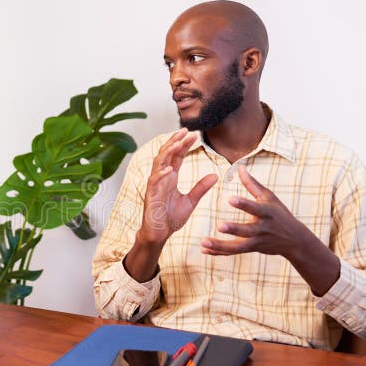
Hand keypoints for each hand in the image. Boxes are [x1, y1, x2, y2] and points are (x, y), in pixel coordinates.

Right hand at [139, 128, 217, 244]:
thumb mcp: (191, 201)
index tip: (194, 135)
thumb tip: (215, 175)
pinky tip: (169, 168)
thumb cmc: (170, 218)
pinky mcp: (150, 195)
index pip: (176, 156)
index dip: (184, 145)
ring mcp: (155, 186)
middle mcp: (161, 178)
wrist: (159, 234)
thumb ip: (201, 188)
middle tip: (186, 131)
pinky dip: (161, 174)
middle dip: (175, 141)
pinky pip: (154, 181)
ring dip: (167, 153)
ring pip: (158, 163)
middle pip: (166, 154)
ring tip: (178, 143)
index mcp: (170, 177)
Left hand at [200, 165, 309, 257]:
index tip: (230, 199)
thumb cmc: (279, 214)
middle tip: (220, 226)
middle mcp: (262, 228)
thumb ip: (252, 184)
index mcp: (266, 212)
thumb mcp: (269, 197)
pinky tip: (204, 250)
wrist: (294, 240)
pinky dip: (219, 252)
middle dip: (234, 229)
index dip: (243, 204)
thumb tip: (240, 167)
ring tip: (204, 242)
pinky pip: (233, 252)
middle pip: (247, 230)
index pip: (254, 208)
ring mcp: (257, 241)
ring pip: (238, 246)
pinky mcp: (251, 249)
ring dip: (220, 245)